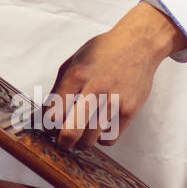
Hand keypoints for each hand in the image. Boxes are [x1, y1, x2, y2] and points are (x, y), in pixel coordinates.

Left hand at [47, 2, 186, 150]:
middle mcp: (94, 89)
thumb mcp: (74, 61)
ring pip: (91, 139)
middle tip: (63, 143)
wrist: (138, 45)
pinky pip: (110, 138)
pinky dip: (102, 139)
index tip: (50, 127)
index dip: (49, 125)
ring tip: (81, 136)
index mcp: (76, 76)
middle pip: (71, 131)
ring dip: (83, 142)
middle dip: (63, 142)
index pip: (54, 113)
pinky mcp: (129, 110)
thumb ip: (60, 86)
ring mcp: (113, 101)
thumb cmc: (104, 52)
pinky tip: (99, 130)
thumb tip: (49, 113)